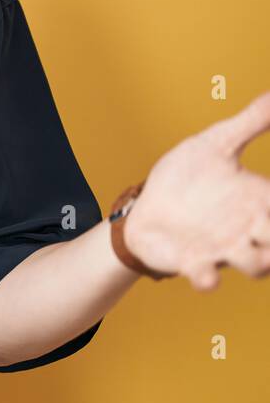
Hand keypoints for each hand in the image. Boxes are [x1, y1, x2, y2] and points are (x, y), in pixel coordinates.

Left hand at [125, 90, 269, 289]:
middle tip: (267, 230)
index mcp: (259, 199)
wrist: (144, 206)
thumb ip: (249, 123)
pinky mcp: (192, 262)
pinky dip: (207, 278)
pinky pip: (206, 278)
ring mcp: (221, 248)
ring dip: (255, 262)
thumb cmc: (185, 178)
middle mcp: (247, 228)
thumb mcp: (215, 144)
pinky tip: (203, 272)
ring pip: (255, 265)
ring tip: (247, 252)